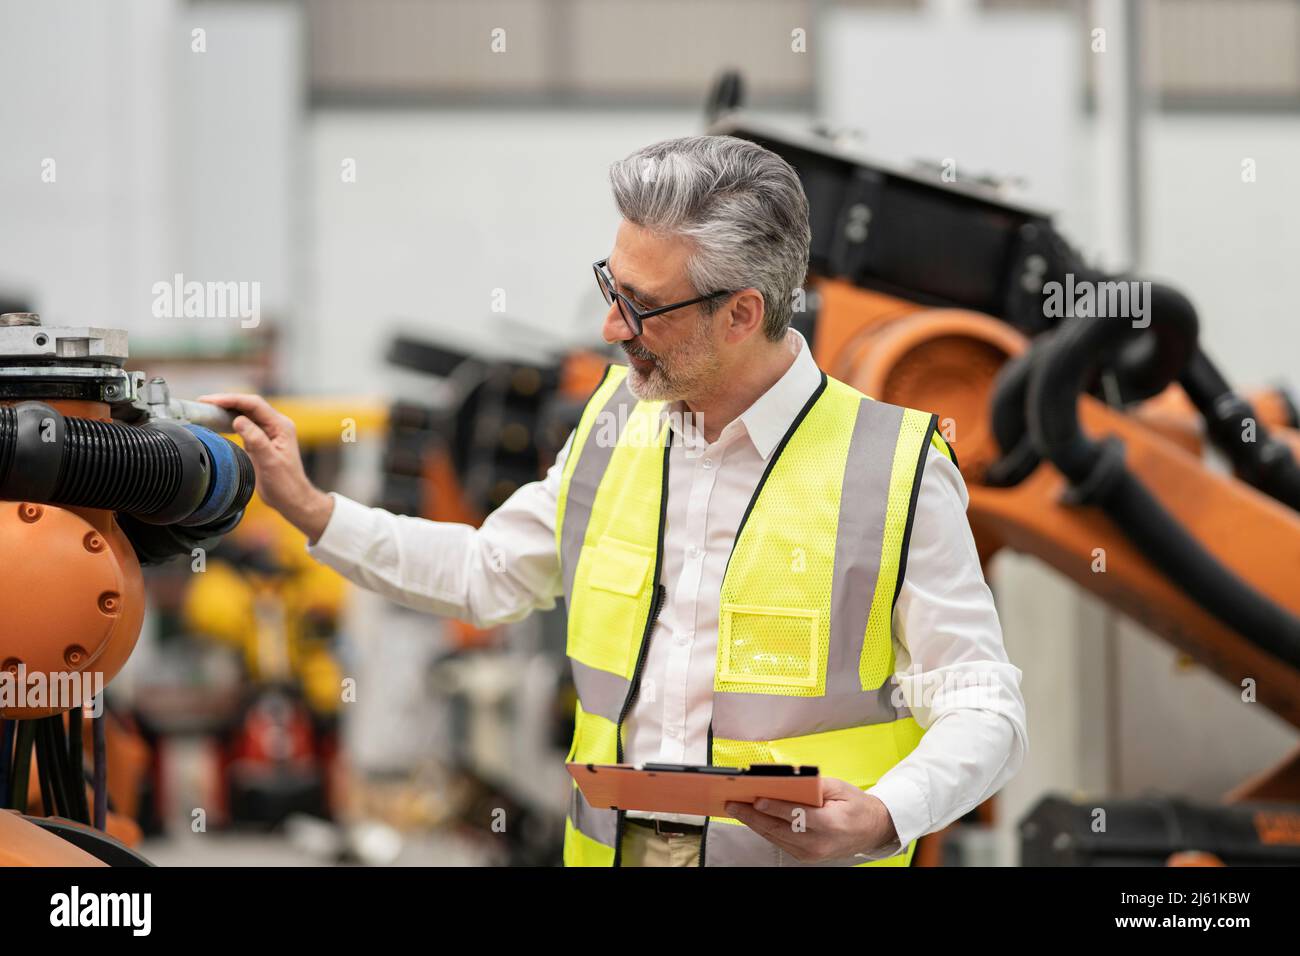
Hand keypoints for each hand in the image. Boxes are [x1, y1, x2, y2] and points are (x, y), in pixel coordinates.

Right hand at [198, 393, 334, 541]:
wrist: (291, 499)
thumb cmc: (285, 483)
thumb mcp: (270, 462)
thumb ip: (256, 440)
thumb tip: (238, 420)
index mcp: (281, 426)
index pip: (255, 405)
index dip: (233, 400)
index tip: (213, 401)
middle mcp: (275, 425)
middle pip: (248, 406)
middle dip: (226, 401)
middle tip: (202, 402)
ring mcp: (268, 432)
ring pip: (244, 414)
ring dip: (226, 410)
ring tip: (205, 408)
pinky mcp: (260, 440)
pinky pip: (243, 425)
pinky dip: (228, 422)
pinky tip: (216, 422)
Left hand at [724, 777, 898, 863]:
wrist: (871, 830)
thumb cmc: (855, 806)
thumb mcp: (839, 787)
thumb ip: (813, 784)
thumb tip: (786, 780)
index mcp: (830, 824)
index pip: (797, 816)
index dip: (774, 808)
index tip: (756, 800)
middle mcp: (819, 843)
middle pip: (780, 830)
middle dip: (753, 816)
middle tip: (733, 804)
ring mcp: (811, 854)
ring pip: (776, 837)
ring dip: (754, 823)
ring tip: (736, 809)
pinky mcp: (806, 856)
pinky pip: (780, 842)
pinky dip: (764, 829)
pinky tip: (752, 818)